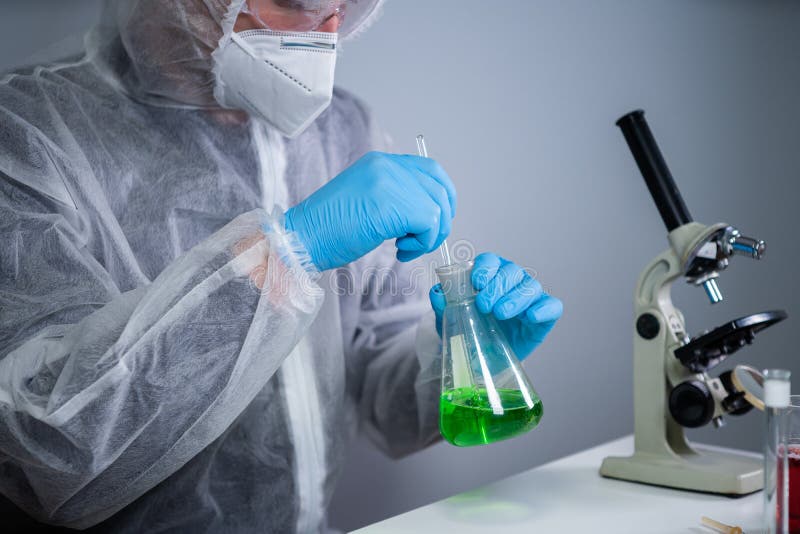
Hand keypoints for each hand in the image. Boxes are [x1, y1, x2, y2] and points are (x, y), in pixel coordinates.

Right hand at [285, 151, 456, 270]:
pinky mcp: (393, 205)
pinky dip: (422, 243)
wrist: (303, 238)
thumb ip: (395, 197)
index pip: (430, 169)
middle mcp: (388, 166)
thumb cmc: (329, 228)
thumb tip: (427, 212)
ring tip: (405, 247)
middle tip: (421, 240)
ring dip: (429, 235)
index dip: (442, 195)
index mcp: (381, 162)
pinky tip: (401, 251)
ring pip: (437, 207)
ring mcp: (390, 183)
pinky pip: (429, 223)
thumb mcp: (366, 200)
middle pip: (439, 188)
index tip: (437, 219)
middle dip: (440, 220)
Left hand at [429, 252, 562, 360]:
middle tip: (483, 305)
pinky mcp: (544, 315)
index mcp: (490, 274)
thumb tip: (437, 292)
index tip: (475, 282)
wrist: (484, 356)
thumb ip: (443, 304)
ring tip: (500, 313)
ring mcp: (530, 297)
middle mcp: (512, 281)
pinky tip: (531, 316)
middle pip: (512, 271)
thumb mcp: (451, 318)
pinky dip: (544, 309)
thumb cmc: (470, 329)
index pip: (491, 261)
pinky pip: (552, 306)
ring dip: (515, 298)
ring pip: (530, 287)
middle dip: (497, 286)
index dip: (485, 267)